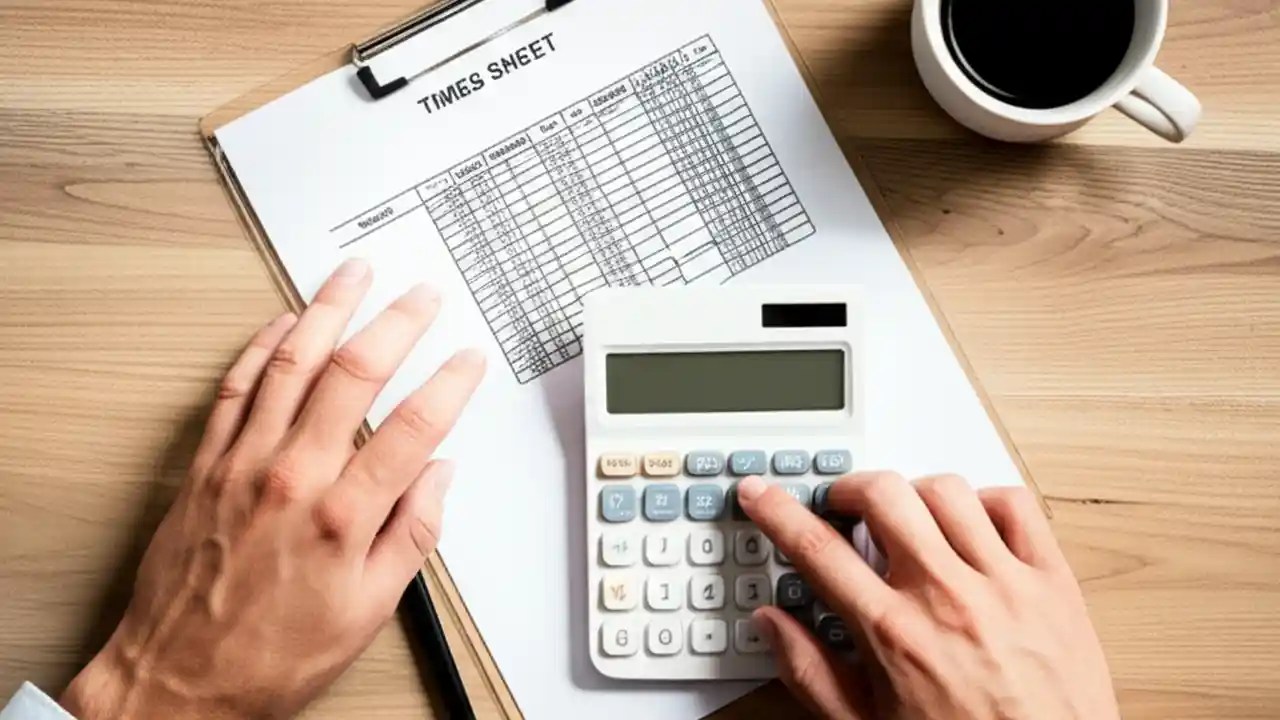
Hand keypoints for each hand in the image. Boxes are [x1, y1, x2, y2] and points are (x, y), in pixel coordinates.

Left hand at [61, 259, 486, 719]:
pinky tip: (283, 324)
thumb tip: (439, 479)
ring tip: (353, 276)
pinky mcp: (205, 466)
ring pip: (292, 365)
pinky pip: (234, 389)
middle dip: (396, 324)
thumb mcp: (368, 612)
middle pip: (355, 375)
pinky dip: (261, 348)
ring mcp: (243, 465)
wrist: (177, 681)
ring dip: (327, 311)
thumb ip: (411, 536)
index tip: (468, 360)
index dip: (450, 384)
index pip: (414, 427)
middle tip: (421, 294)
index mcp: (343, 516)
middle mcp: (293, 477)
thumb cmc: (271, 657)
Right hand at [737, 472, 1118, 719]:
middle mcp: (946, 597)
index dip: (777, 511)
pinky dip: (986, 501)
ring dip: (912, 493)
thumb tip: (771, 622)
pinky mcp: (1052, 581)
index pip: (816, 549)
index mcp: (893, 634)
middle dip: (847, 489)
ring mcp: (1004, 583)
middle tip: (840, 506)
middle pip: (881, 496)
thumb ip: (811, 672)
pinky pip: (1015, 506)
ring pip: (946, 490)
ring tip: (905, 517)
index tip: (761, 493)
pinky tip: (971, 526)